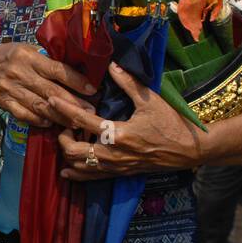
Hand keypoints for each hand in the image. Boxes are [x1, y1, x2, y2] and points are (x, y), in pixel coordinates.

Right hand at [0, 43, 95, 127]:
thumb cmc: (16, 56)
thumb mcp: (31, 50)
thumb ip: (50, 60)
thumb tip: (81, 71)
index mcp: (28, 56)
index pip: (56, 70)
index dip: (75, 80)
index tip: (92, 90)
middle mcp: (18, 72)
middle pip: (50, 92)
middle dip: (73, 103)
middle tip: (90, 111)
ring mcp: (9, 89)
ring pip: (39, 106)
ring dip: (60, 116)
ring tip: (76, 122)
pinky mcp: (3, 102)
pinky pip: (24, 114)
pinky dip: (38, 120)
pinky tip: (51, 123)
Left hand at [49, 62, 204, 180]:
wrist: (190, 150)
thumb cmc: (171, 124)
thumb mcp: (151, 100)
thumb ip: (129, 83)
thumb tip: (111, 65)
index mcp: (119, 133)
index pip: (82, 120)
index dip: (64, 109)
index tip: (51, 100)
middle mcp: (113, 153)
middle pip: (73, 150)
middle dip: (62, 136)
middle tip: (64, 124)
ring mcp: (115, 166)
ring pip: (79, 166)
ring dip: (68, 153)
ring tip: (70, 138)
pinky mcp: (119, 173)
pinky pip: (91, 178)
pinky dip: (76, 172)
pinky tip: (67, 167)